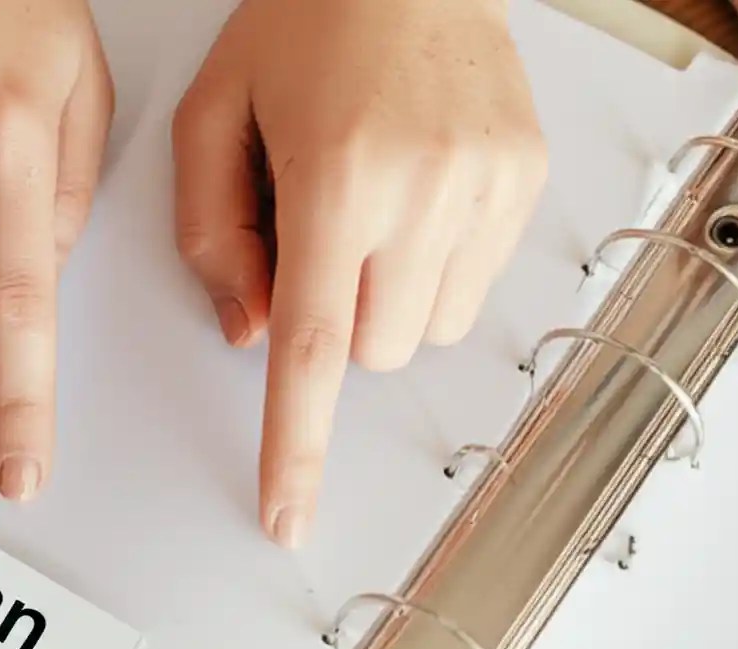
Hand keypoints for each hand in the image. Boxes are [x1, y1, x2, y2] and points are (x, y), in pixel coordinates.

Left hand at [173, 0, 545, 546]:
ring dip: (386, 300)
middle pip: (375, 351)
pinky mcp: (525, 179)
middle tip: (318, 240)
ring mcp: (488, 186)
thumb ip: (212, 234)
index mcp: (336, 173)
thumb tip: (250, 330)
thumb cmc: (303, 22)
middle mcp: (425, 187)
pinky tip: (415, 197)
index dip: (298, 444)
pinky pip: (475, 286)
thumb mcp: (214, 115)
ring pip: (428, 330)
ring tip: (370, 209)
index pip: (313, 346)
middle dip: (335, 325)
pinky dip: (433, 269)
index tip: (289, 511)